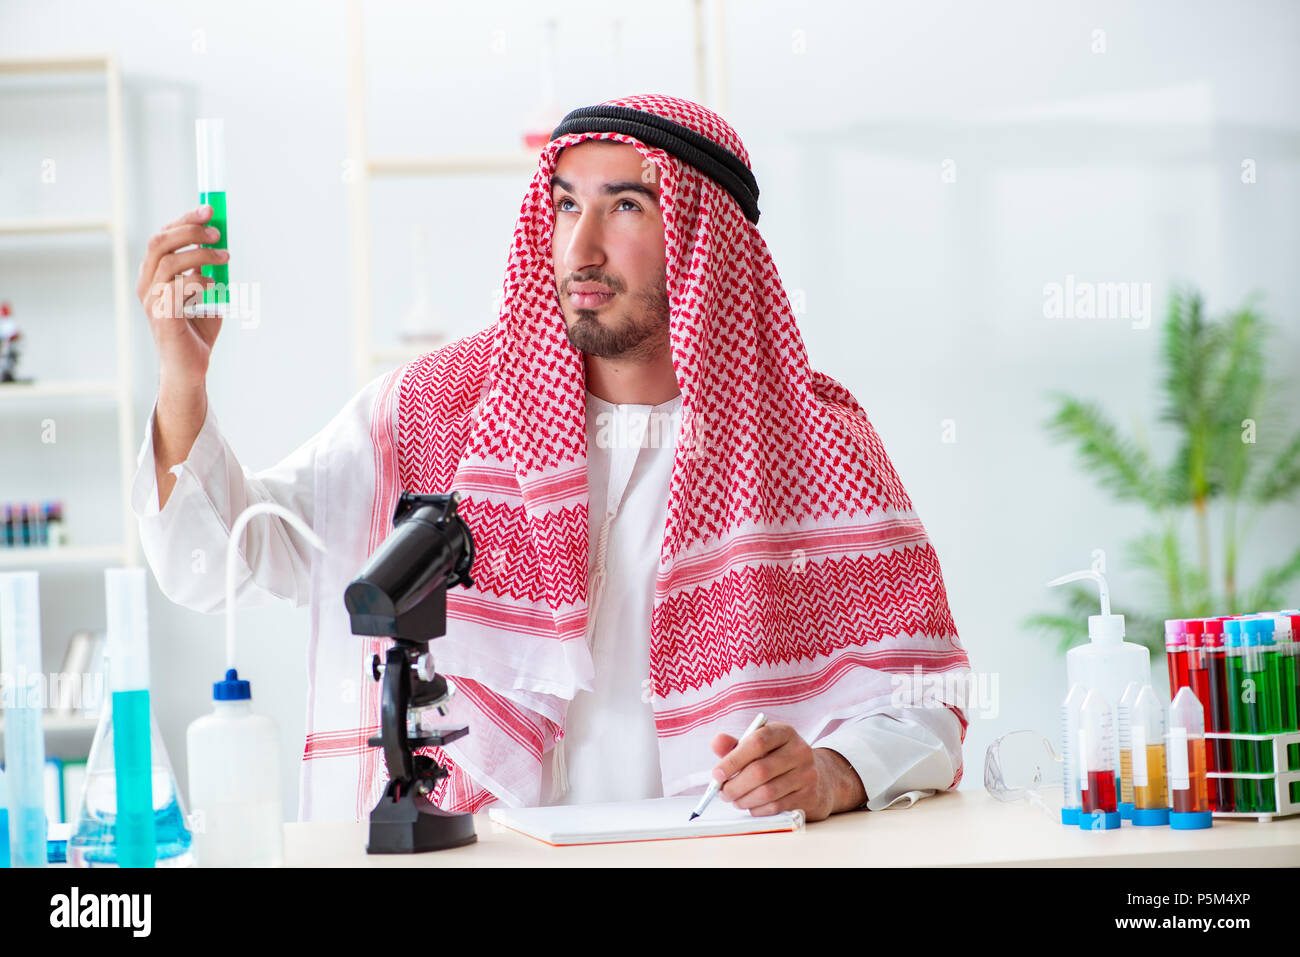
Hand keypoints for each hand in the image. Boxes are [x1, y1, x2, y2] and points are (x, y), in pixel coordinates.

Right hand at [137, 204, 227, 390]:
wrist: (190, 367)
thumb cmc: (196, 331)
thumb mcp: (204, 293)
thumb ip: (205, 270)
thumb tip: (216, 244)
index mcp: (153, 276)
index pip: (161, 238)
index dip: (183, 220)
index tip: (207, 210)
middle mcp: (147, 285)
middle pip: (159, 242)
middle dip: (189, 230)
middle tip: (217, 230)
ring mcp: (152, 301)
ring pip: (169, 261)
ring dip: (200, 254)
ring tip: (224, 256)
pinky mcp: (162, 317)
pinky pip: (178, 287)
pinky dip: (199, 280)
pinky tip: (214, 285)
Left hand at [710, 721, 861, 822]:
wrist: (817, 776)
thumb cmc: (777, 758)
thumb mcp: (759, 746)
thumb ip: (735, 745)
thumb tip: (716, 742)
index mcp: (784, 732)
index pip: (757, 742)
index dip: (733, 759)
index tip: (717, 774)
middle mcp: (800, 750)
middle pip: (760, 771)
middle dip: (735, 785)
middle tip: (722, 792)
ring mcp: (807, 774)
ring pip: (767, 792)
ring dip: (744, 800)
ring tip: (734, 799)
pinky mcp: (809, 796)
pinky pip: (776, 807)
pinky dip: (757, 809)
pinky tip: (751, 806)